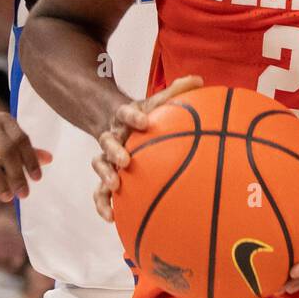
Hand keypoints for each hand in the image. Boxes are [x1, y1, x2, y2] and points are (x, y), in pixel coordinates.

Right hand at [0, 105, 49, 201]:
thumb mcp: (1, 132)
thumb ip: (23, 146)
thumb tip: (49, 159)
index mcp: (4, 120)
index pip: (22, 140)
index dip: (31, 160)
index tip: (37, 179)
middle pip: (7, 150)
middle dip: (17, 174)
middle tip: (24, 194)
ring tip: (6, 198)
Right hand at [92, 75, 202, 221]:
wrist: (113, 121)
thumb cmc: (144, 114)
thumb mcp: (156, 101)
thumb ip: (175, 92)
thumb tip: (199, 79)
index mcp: (124, 117)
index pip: (125, 112)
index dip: (133, 116)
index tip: (144, 122)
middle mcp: (112, 136)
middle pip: (107, 142)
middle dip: (115, 151)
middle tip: (125, 160)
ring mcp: (106, 156)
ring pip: (99, 166)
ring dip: (105, 177)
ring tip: (115, 188)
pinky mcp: (106, 175)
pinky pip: (99, 191)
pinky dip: (102, 204)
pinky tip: (111, 218)